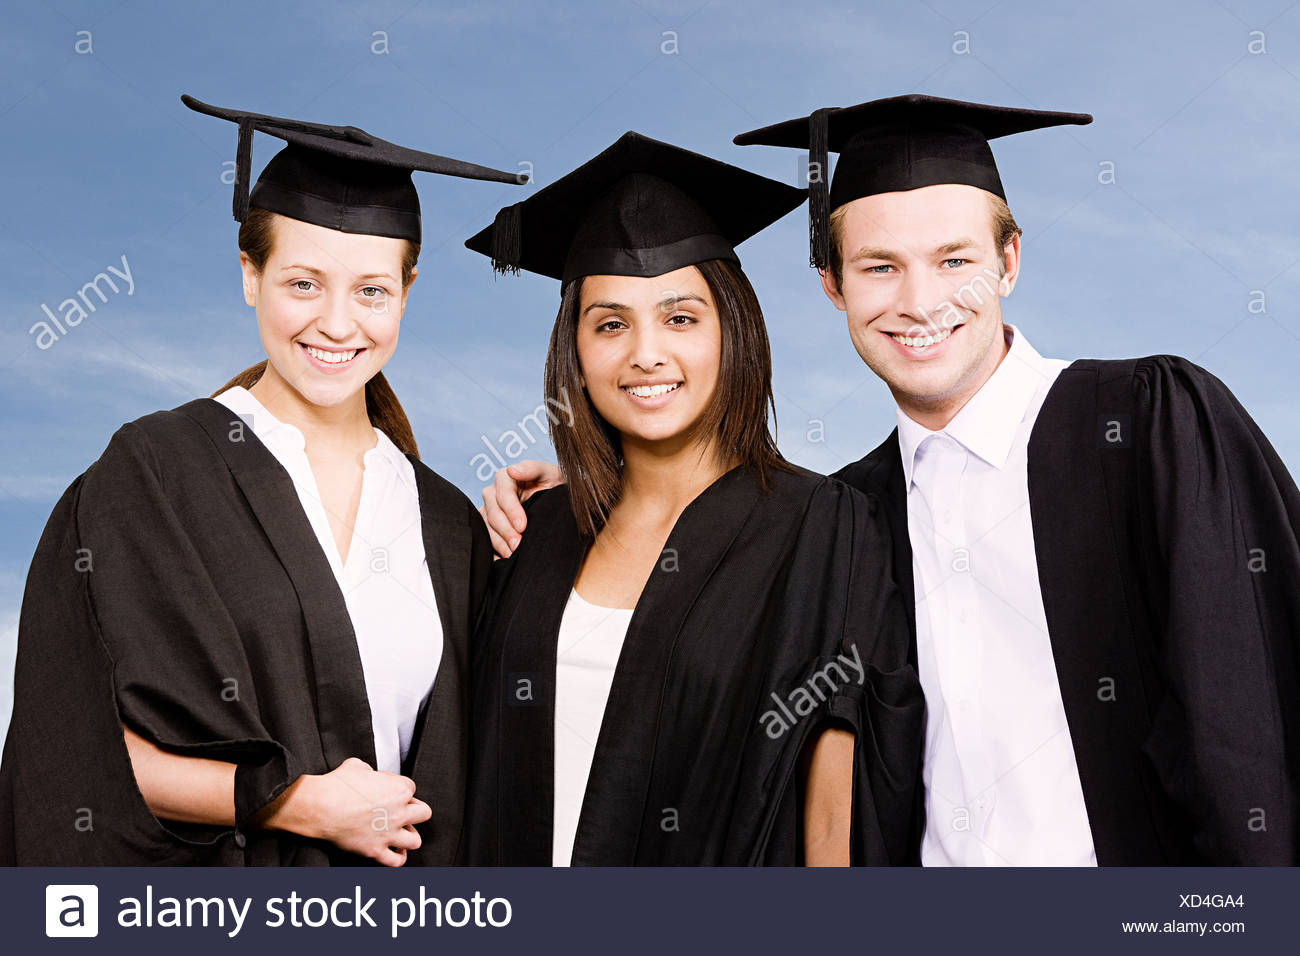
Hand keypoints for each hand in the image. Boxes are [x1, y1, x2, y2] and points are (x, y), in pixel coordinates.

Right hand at [265, 757, 431, 866]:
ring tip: (401, 833)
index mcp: (398, 789)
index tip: (389, 791)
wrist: (320, 807)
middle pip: (424, 813)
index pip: (411, 788)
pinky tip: (394, 852)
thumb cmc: (336, 786)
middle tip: (403, 811)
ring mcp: (388, 833)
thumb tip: (369, 775)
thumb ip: (371, 771)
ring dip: (409, 836)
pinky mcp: (375, 850)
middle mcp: (399, 812)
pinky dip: (398, 857)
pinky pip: (396, 861)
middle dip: (414, 811)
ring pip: (415, 840)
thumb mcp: (358, 766)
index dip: (399, 789)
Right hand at [479, 460, 563, 557]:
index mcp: (504, 478)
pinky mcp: (489, 527)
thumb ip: (531, 468)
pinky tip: (503, 560)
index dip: (511, 511)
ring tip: (512, 555)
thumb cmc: (553, 483)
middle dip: (506, 531)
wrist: (557, 500)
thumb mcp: (549, 472)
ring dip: (499, 543)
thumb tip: (512, 470)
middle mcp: (493, 494)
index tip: (523, 527)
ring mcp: (489, 511)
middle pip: (493, 514)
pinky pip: (485, 540)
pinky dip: (493, 552)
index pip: (503, 495)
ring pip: (487, 528)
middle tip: (518, 545)